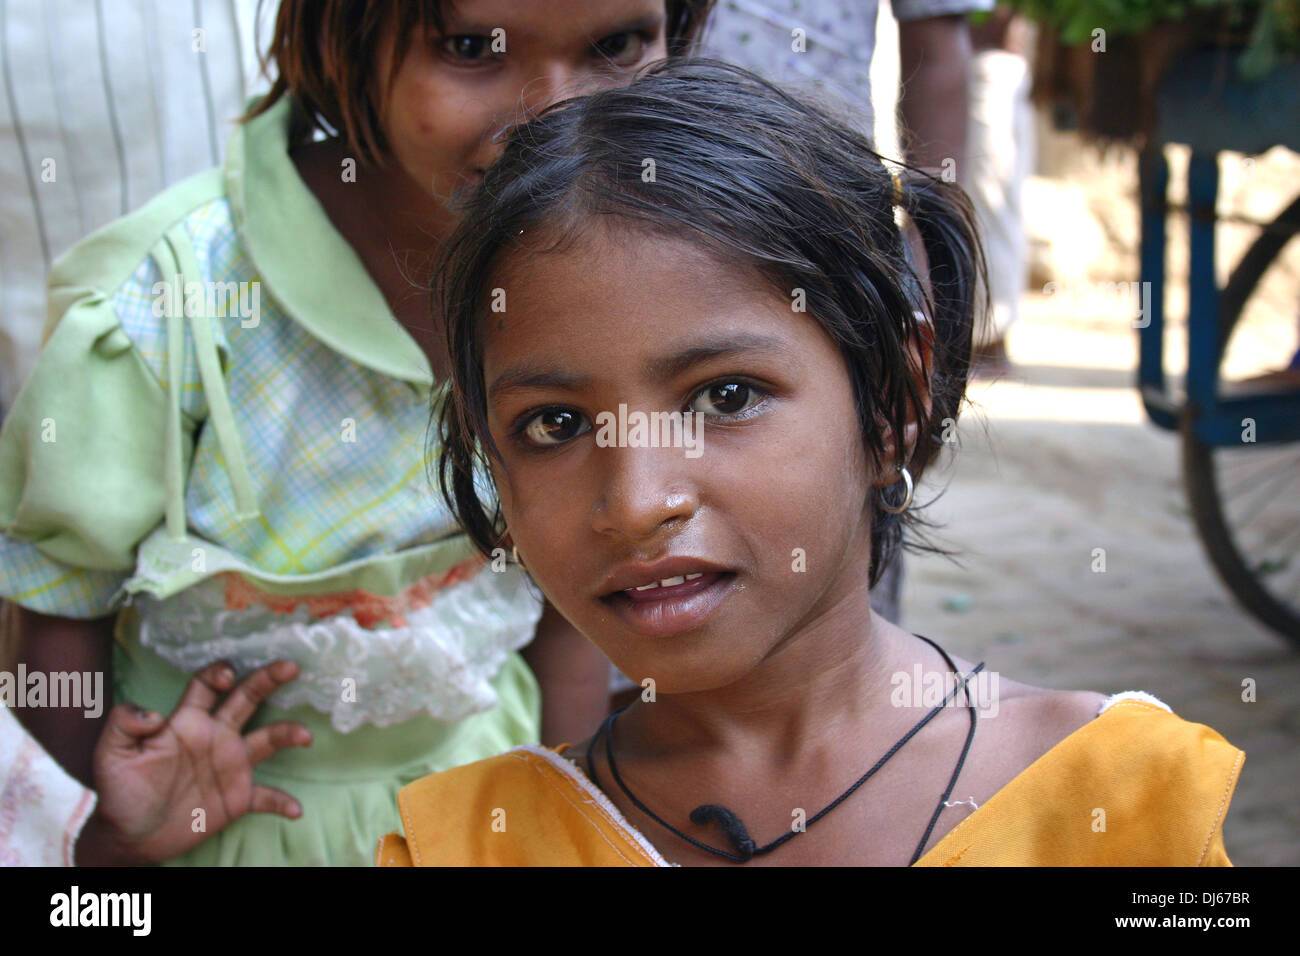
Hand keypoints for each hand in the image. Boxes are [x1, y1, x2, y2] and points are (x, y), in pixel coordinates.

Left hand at [77, 660, 311, 864]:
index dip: (219, 673)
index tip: (228, 675)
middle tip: (290, 666)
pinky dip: (282, 801)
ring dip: (287, 734)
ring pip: (266, 740)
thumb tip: (154, 714)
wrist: (129, 836)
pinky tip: (295, 809)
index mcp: (187, 722)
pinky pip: (266, 797)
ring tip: (304, 736)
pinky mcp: (237, 798)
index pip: (207, 686)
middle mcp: (215, 736)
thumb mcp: (110, 755)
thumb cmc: (119, 790)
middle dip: (268, 679)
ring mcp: (230, 766)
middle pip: (246, 698)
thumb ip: (123, 725)